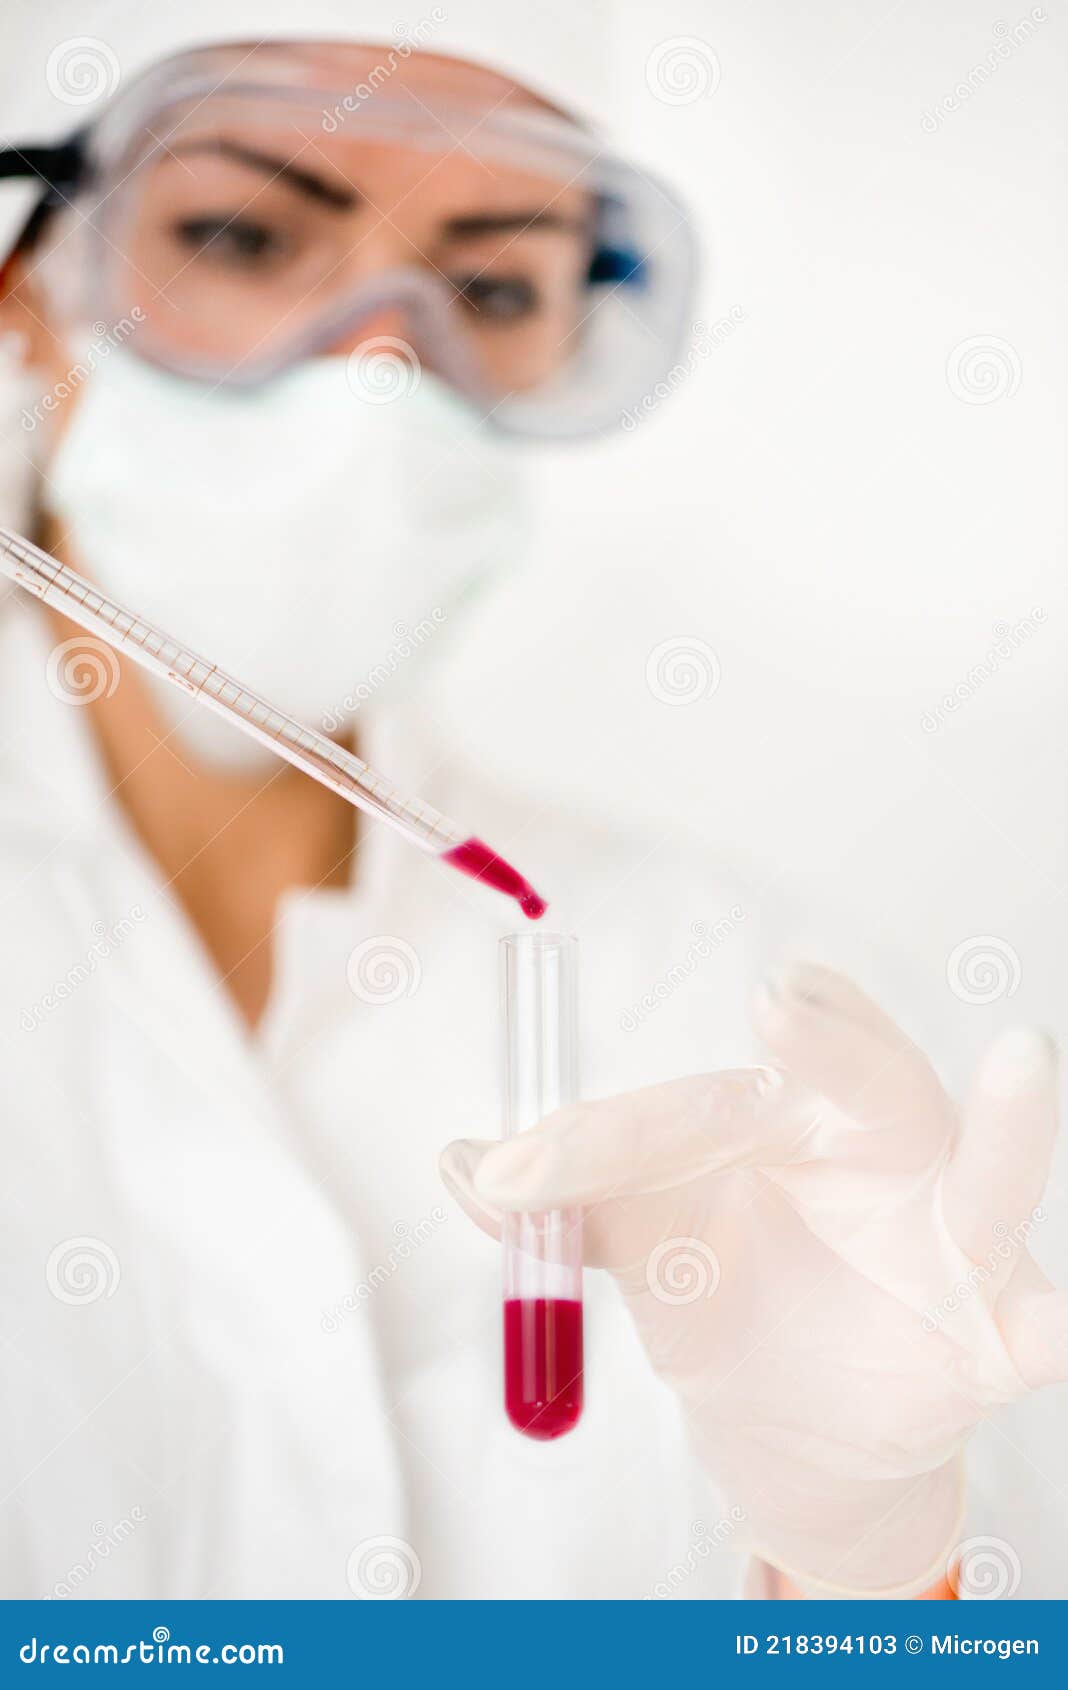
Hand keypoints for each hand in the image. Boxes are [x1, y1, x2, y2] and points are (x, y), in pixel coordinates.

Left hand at [441, 963, 1065, 1595]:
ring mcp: (951, 1239)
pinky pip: (1041, 1331)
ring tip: (1021, 1056)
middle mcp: (879, 1150)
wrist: (797, 1421)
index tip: (505, 1175)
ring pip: (989, 1176)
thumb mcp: (640, 1246)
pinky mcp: (996, 1336)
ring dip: (1010, 1124)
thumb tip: (458, 1164)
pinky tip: (1054, 1326)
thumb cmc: (722, 1294)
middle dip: (833, 1039)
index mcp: (783, 1115)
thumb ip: (566, 1205)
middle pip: (866, 1078)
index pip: (697, 1108)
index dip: (601, 1140)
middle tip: (779, 1000)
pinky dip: (1056, 1324)